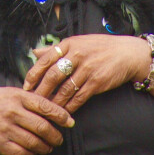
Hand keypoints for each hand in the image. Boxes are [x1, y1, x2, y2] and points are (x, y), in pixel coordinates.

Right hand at [0, 87, 73, 154]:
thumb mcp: (9, 92)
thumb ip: (28, 99)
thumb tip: (50, 107)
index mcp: (18, 97)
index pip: (46, 106)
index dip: (61, 116)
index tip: (70, 122)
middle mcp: (13, 112)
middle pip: (43, 127)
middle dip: (56, 136)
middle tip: (59, 139)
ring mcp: (6, 129)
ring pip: (34, 142)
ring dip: (45, 147)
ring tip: (48, 147)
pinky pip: (22, 153)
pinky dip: (31, 154)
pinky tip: (33, 152)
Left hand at [22, 34, 149, 113]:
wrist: (128, 53)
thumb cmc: (101, 47)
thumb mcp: (78, 42)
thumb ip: (56, 49)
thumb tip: (35, 52)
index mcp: (70, 44)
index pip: (45, 60)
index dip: (33, 75)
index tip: (26, 86)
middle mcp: (78, 55)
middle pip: (52, 76)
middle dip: (40, 92)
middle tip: (32, 102)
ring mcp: (87, 69)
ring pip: (64, 90)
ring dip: (53, 102)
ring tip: (45, 111)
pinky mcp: (97, 82)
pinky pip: (78, 98)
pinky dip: (69, 107)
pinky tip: (63, 113)